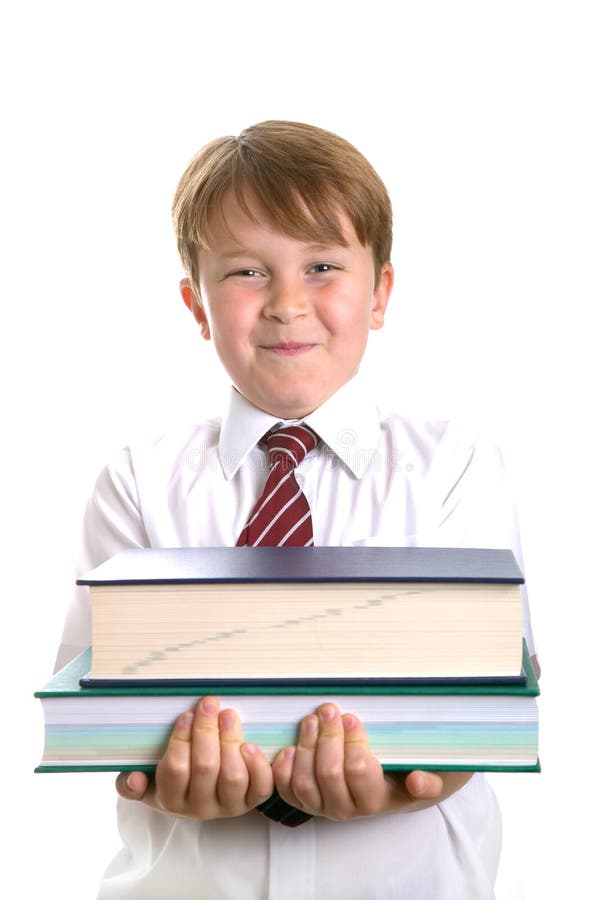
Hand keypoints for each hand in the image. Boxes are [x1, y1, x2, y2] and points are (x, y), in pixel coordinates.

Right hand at [116, 696, 272, 819]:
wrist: (203, 796)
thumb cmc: (176, 779)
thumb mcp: (149, 782)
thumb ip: (133, 782)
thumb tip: (132, 779)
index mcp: (171, 800)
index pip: (174, 770)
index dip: (181, 740)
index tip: (186, 714)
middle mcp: (200, 807)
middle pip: (205, 768)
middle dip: (207, 731)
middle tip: (208, 704)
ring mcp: (228, 806)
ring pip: (233, 776)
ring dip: (231, 741)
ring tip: (228, 715)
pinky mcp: (251, 802)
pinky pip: (260, 787)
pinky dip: (257, 765)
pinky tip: (249, 744)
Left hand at [272, 702, 471, 819]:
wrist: (389, 787)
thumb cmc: (406, 770)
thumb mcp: (429, 775)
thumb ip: (430, 780)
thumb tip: (418, 781)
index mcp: (377, 799)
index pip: (358, 772)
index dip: (352, 742)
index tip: (352, 716)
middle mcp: (347, 809)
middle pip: (329, 773)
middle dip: (327, 737)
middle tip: (329, 709)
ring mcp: (323, 807)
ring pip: (305, 781)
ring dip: (306, 745)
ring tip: (312, 719)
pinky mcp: (304, 801)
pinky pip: (287, 790)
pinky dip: (284, 768)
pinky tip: (290, 746)